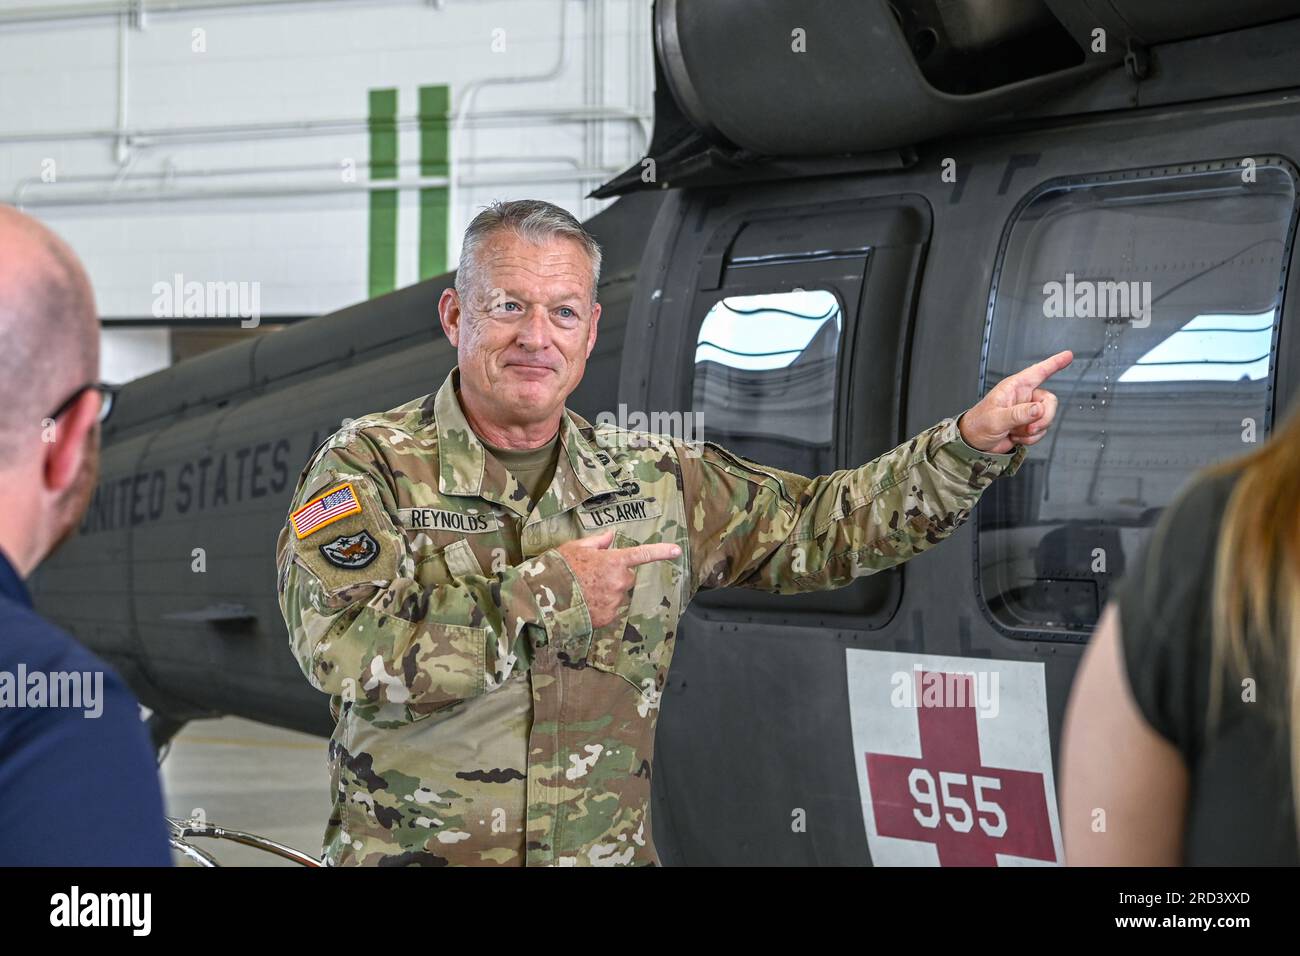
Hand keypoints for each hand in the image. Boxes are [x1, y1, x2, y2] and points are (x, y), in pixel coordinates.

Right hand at [555, 529, 681, 628]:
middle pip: (626, 577)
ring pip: (617, 595)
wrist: (544, 597)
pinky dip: (601, 607)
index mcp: (613, 561)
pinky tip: (584, 603)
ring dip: (607, 592)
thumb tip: (610, 537)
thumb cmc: (559, 568)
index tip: (677, 550)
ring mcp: (614, 601)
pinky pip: (610, 609)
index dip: (661, 551)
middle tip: (592, 576)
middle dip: (614, 576)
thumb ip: (597, 543)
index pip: (642, 554)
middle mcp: (618, 581)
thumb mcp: (575, 548)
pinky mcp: (607, 617)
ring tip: (584, 590)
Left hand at [959, 349, 1072, 453]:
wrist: (974, 443)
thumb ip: (1018, 414)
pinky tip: (1016, 436)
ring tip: (1015, 432)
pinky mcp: (1028, 425)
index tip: (1068, 355)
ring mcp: (1026, 412)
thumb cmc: (978, 424)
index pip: (1038, 372)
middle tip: (1031, 428)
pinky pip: (1041, 431)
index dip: (1054, 363)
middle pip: (1049, 402)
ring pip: (1046, 418)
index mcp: (1014, 387)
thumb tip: (1038, 409)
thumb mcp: (996, 419)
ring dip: (1033, 430)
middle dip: (1043, 418)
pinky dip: (1030, 438)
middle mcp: (1023, 397)